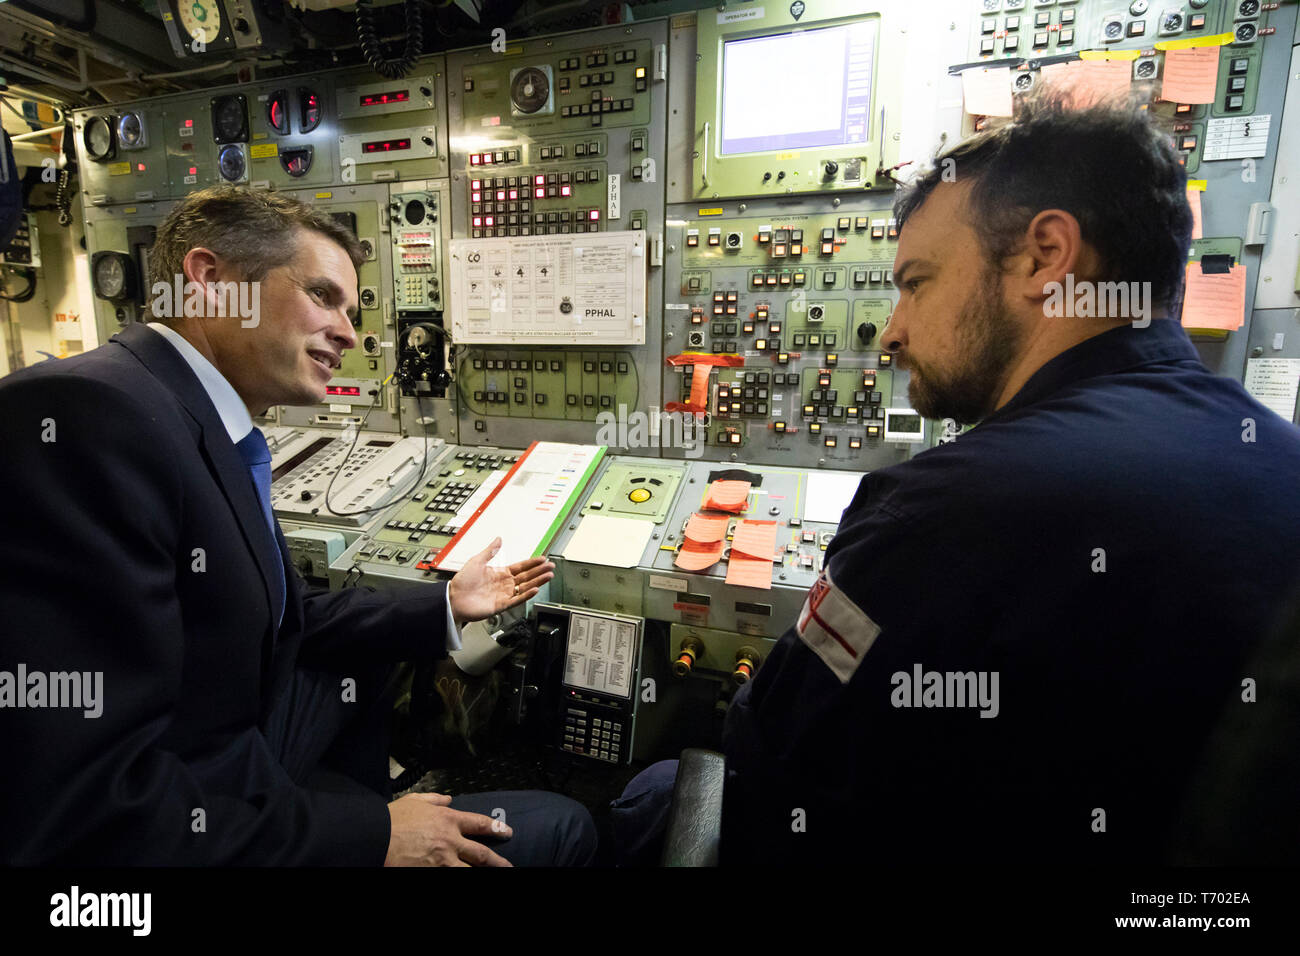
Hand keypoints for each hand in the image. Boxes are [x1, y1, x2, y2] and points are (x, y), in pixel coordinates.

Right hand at [385, 792, 512, 866]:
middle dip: (498, 861)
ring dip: (484, 873)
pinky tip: (467, 878)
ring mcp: (443, 862)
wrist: (374, 838)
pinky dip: (462, 877)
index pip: (480, 824)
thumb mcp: (414, 801)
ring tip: (498, 875)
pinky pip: (453, 878)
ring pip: (471, 871)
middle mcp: (450, 841)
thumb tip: (448, 798)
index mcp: (448, 820)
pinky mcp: (432, 875)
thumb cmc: (391, 820)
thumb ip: (435, 799)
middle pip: (481, 854)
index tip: (507, 832)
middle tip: (508, 866)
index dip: (496, 828)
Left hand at [448, 537, 554, 624]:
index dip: (532, 563)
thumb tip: (498, 539)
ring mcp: (504, 594)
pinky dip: (527, 594)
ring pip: (525, 587)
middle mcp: (504, 584)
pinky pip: (517, 599)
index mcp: (500, 573)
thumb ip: (490, 551)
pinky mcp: (502, 605)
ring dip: (538, 581)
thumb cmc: (462, 581)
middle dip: (540, 571)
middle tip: (551, 566)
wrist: (454, 598)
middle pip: (527, 576)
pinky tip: (536, 589)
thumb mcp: (476, 560)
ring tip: (549, 575)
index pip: (521, 567)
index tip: (543, 558)